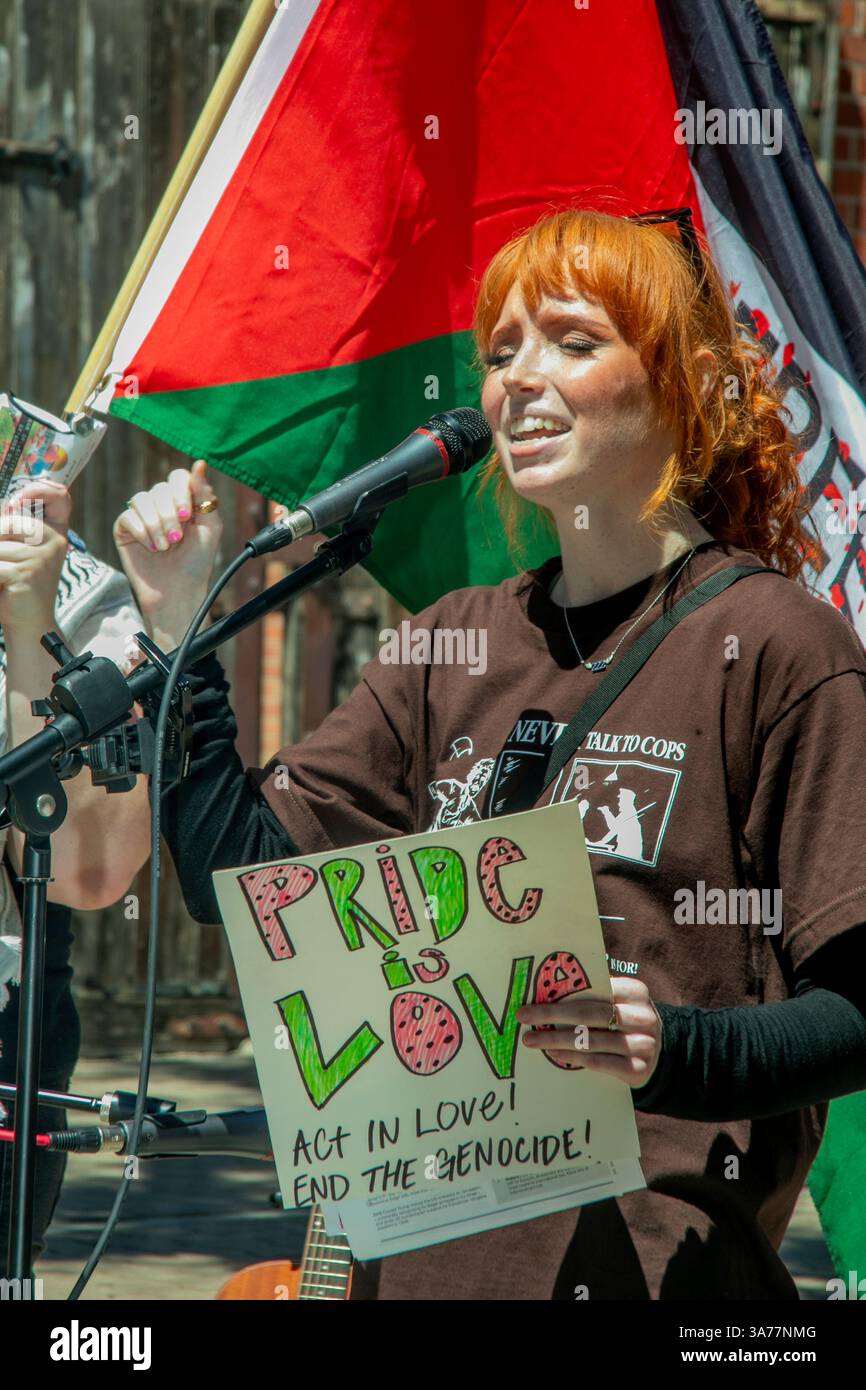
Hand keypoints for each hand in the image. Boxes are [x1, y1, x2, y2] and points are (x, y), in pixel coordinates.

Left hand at [0, 479, 70, 634]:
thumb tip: (3, 509)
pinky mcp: (28, 573)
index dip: (38, 489)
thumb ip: (12, 527)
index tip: (16, 501)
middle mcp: (53, 542)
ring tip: (3, 577)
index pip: (59, 496)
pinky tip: (3, 586)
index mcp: (54, 531)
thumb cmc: (17, 583)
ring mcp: (42, 558)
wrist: (28, 622)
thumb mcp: (18, 549)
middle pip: (9, 521)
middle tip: (4, 561)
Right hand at [114, 460, 222, 645]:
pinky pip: (127, 516)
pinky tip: (151, 548)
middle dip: (171, 514)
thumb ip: (205, 495)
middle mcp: (161, 505)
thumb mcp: (210, 528)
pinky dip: (141, 531)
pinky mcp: (124, 529)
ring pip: (141, 500)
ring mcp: (142, 516)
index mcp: (183, 502)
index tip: (190, 516)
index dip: (182, 492)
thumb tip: (200, 463)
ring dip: (156, 524)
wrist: (177, 593)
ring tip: (165, 547)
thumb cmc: (196, 563)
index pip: (178, 477)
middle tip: (177, 538)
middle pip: (160, 488)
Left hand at [517, 976, 662, 1086]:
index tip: (532, 996)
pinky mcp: (638, 1068)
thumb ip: (595, 993)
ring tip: (532, 1040)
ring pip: (590, 1040)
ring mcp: (643, 1044)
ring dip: (555, 1040)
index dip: (561, 993)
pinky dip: (573, 1057)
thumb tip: (548, 988)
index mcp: (635, 991)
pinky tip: (554, 1054)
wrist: (660, 1055)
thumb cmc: (627, 1022)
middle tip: (524, 1017)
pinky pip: (598, 1062)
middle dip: (551, 1015)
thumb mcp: (619, 1002)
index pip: (594, 989)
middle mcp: (642, 1016)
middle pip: (587, 1013)